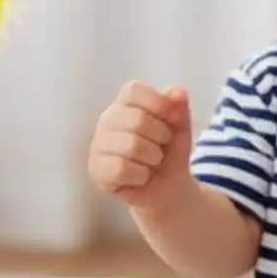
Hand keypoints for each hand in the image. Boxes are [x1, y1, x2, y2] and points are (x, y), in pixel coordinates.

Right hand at [88, 80, 193, 210]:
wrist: (168, 187)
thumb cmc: (170, 150)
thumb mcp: (181, 127)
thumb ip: (180, 108)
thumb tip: (179, 92)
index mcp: (126, 102)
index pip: (135, 90)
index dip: (159, 104)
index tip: (173, 119)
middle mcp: (107, 119)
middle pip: (138, 120)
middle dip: (162, 137)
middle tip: (162, 146)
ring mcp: (98, 144)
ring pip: (132, 146)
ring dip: (153, 158)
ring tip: (152, 161)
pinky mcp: (96, 169)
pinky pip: (121, 169)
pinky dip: (140, 176)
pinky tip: (140, 176)